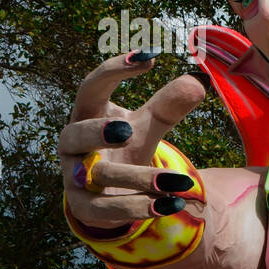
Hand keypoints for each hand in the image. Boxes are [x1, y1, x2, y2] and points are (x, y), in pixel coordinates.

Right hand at [59, 51, 205, 228]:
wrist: (106, 193)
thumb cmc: (122, 148)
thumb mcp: (146, 126)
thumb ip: (167, 107)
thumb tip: (196, 84)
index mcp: (86, 115)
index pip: (90, 88)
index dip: (112, 71)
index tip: (148, 58)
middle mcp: (72, 146)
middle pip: (75, 134)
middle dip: (97, 133)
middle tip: (127, 129)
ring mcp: (73, 178)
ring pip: (97, 177)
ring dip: (138, 178)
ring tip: (177, 181)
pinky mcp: (84, 208)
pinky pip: (105, 210)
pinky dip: (137, 209)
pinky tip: (170, 206)